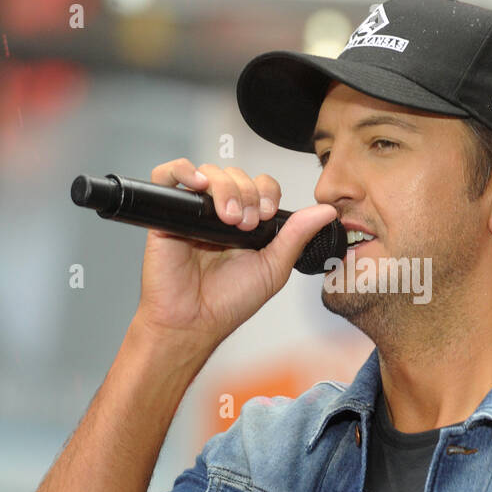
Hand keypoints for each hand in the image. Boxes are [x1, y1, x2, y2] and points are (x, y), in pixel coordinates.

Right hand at [131, 158, 336, 349]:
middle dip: (248, 194)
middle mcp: (220, 213)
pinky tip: (198, 185)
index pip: (260, 185)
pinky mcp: (166, 211)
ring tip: (228, 220)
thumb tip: (326, 212)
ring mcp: (194, 211)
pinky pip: (168, 175)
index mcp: (247, 223)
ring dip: (226, 188)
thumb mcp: (273, 267)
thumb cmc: (228, 302)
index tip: (266, 215)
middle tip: (246, 224)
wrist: (193, 320)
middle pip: (236, 174)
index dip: (266, 192)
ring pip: (210, 172)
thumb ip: (297, 236)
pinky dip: (182, 170)